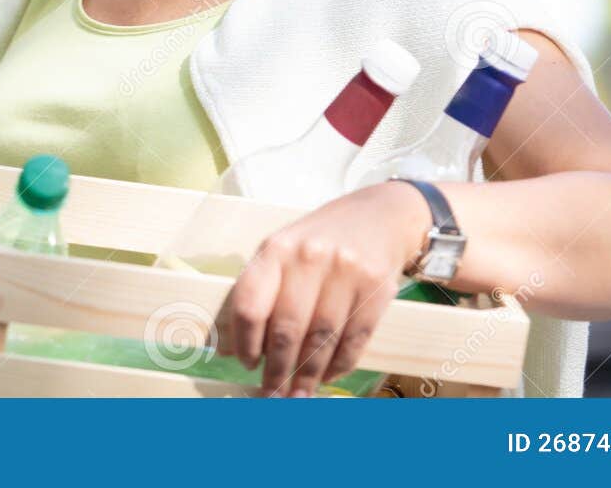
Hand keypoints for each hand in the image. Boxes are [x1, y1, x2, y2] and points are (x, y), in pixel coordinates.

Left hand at [220, 181, 427, 396]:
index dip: (244, 341)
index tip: (246, 364)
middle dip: (277, 371)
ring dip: (308, 376)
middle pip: (287, 329)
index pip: (251, 303)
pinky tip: (327, 376)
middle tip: (272, 396)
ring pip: (321, 340)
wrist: (382, 215)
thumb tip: (228, 347)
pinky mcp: (377, 289)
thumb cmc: (320, 239)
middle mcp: (310, 257)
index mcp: (276, 248)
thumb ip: (259, 291)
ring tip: (298, 395)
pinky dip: (339, 366)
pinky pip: (354, 340)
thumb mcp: (283, 249)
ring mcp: (347, 272)